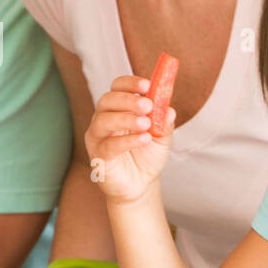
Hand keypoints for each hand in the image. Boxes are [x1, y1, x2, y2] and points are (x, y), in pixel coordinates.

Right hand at [85, 75, 174, 204]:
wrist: (140, 185)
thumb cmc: (146, 157)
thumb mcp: (162, 138)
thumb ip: (164, 124)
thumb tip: (169, 109)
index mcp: (118, 109)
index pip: (117, 88)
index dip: (130, 83)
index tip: (147, 84)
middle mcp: (104, 119)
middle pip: (107, 100)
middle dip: (128, 99)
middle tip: (147, 105)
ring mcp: (98, 137)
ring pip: (103, 120)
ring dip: (126, 118)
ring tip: (146, 124)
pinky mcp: (98, 156)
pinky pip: (109, 145)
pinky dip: (127, 140)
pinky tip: (143, 139)